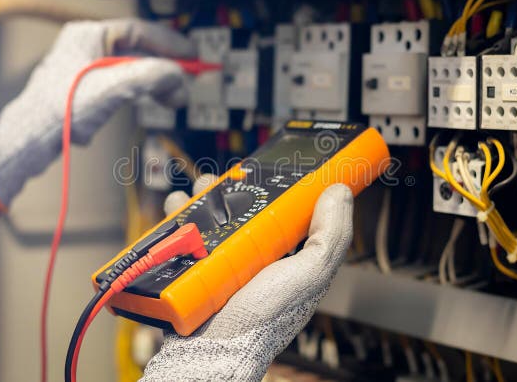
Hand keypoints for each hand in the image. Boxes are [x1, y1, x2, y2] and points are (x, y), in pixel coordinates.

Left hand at [0, 19, 195, 209]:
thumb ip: (148, 76)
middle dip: (164, 69)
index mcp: (88, 34)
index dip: (170, 44)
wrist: (30, 138)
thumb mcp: (112, 89)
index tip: (192, 57)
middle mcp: (86, 45)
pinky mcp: (85, 87)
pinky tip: (149, 103)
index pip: (140, 31)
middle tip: (185, 84)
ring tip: (173, 100)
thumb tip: (177, 72)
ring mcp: (85, 66)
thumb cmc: (60, 110)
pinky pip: (121, 82)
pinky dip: (139, 91)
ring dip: (154, 83)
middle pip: (138, 50)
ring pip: (131, 68)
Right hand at [141, 176, 353, 381]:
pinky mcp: (191, 269)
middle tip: (229, 175)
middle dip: (235, 187)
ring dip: (203, 196)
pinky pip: (184, 234)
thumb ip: (331, 236)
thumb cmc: (261, 321)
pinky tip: (177, 209)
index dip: (281, 188)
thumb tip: (339, 191)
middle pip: (244, 209)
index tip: (275, 166)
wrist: (211, 350)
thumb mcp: (309, 274)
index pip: (287, 213)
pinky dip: (178, 217)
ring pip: (211, 217)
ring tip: (199, 188)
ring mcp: (221, 264)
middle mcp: (254, 259)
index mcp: (285, 258)